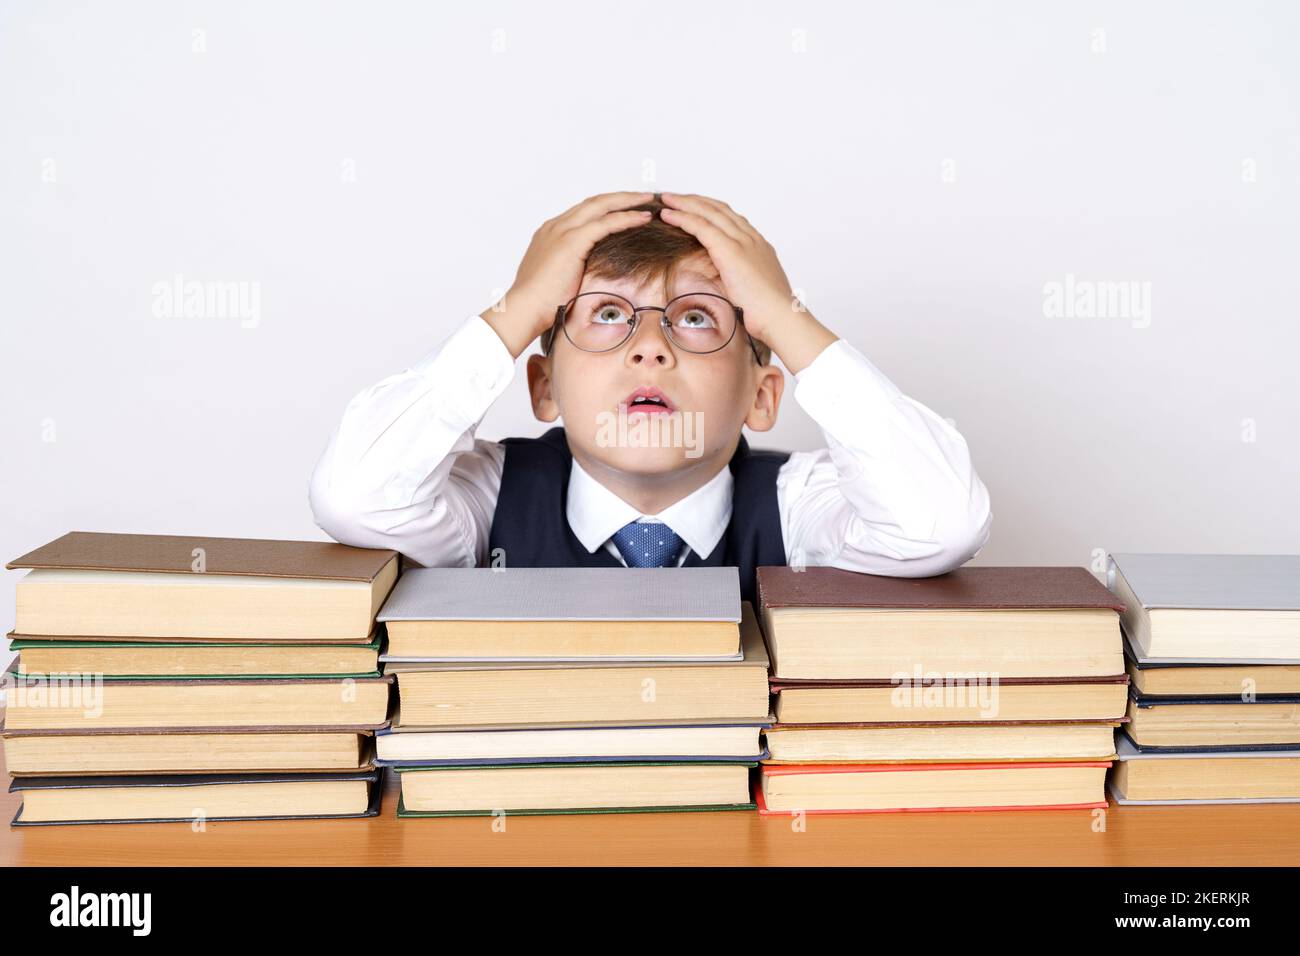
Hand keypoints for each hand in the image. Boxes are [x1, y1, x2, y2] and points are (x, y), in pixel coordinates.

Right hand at [483, 192, 653, 357]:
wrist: (525, 309)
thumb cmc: (540, 302)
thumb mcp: (558, 277)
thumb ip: (572, 266)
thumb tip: (587, 274)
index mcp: (551, 233)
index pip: (584, 211)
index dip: (607, 207)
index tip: (625, 208)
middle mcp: (556, 226)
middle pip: (595, 202)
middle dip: (621, 197)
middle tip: (643, 197)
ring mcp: (563, 231)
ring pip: (602, 205)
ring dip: (628, 201)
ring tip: (648, 201)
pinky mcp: (572, 242)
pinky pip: (606, 223)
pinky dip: (626, 218)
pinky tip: (643, 218)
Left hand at [658, 192, 836, 371]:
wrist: (780, 317)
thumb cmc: (768, 313)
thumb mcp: (754, 289)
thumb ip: (741, 279)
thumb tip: (730, 284)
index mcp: (758, 246)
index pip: (731, 218)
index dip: (709, 210)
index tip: (693, 207)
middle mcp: (751, 238)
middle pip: (718, 209)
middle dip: (694, 200)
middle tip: (674, 197)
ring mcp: (742, 242)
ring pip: (708, 212)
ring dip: (684, 203)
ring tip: (666, 199)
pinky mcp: (730, 250)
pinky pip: (701, 226)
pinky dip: (682, 217)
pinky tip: (668, 215)